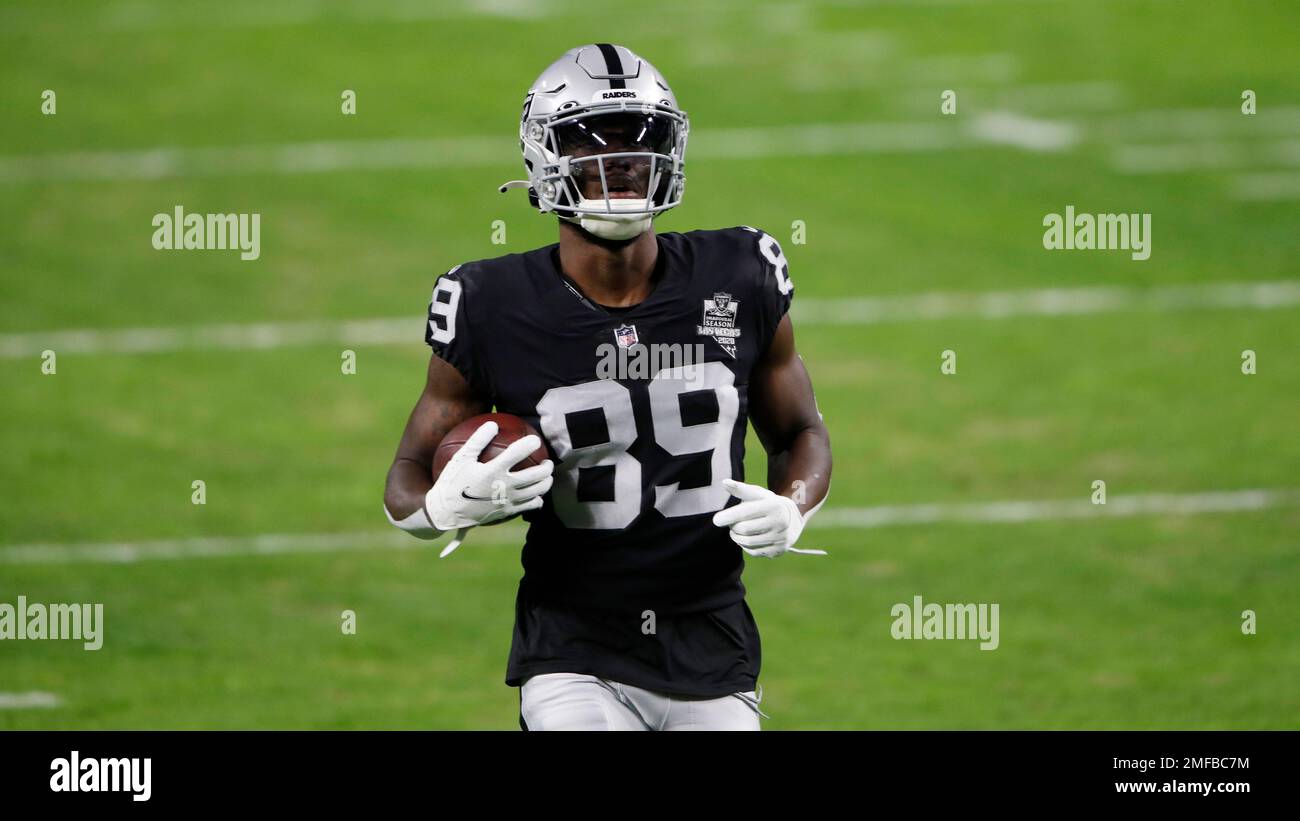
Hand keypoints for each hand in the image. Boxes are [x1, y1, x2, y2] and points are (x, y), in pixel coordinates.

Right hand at [425, 420, 553, 534]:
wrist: (447, 512)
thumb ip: (477, 440)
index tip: (536, 439)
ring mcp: (508, 501)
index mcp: (492, 471)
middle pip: (535, 475)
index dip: (530, 444)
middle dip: (546, 467)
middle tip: (547, 461)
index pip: (517, 453)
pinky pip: (529, 506)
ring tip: (547, 476)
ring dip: (546, 482)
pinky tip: (537, 495)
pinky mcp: (508, 512)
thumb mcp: (461, 458)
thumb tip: (493, 423)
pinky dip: (538, 499)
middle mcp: (504, 486)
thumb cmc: (452, 482)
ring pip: (537, 491)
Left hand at [711, 478, 826, 557]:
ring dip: (736, 537)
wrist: (793, 520)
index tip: (716, 520)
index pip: (747, 512)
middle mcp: (780, 523)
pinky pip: (754, 552)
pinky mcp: (778, 551)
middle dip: (733, 527)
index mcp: (774, 506)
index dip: (729, 516)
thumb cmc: (769, 504)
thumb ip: (740, 489)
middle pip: (745, 529)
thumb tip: (724, 482)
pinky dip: (745, 546)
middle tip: (730, 524)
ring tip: (735, 531)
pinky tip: (745, 539)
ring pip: (748, 542)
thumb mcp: (758, 494)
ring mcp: (781, 539)